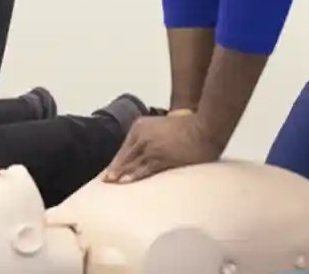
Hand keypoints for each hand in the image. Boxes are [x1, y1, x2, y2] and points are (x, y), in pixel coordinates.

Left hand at [103, 112, 221, 183]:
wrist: (204, 127)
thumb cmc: (187, 126)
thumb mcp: (160, 125)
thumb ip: (149, 136)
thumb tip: (144, 152)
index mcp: (139, 127)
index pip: (124, 148)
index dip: (117, 161)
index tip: (109, 171)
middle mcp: (142, 136)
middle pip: (125, 156)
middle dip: (115, 169)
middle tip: (104, 181)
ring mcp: (151, 147)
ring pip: (132, 163)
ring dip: (121, 174)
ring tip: (111, 184)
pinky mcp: (162, 159)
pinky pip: (145, 169)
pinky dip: (134, 176)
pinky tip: (126, 182)